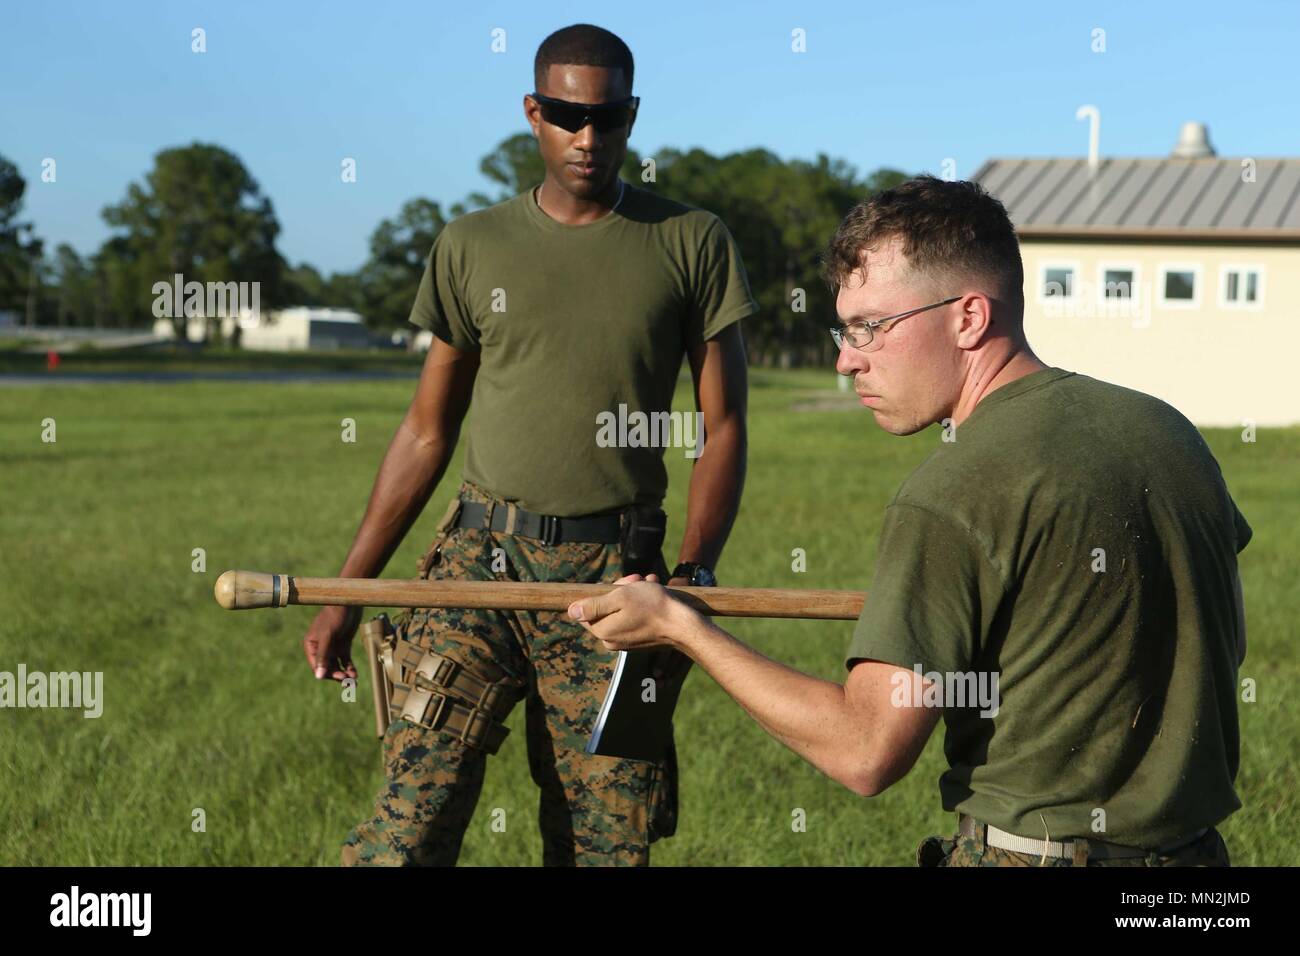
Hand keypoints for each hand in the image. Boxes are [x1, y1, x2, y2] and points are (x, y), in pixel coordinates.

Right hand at [302, 604, 361, 681]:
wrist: (349, 602)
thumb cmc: (335, 616)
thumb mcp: (328, 636)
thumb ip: (323, 656)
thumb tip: (318, 677)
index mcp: (311, 646)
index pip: (317, 666)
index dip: (327, 674)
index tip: (340, 677)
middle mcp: (321, 648)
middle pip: (327, 668)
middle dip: (337, 675)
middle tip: (349, 681)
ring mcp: (333, 647)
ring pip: (337, 666)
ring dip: (344, 674)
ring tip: (354, 680)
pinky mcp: (344, 645)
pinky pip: (345, 661)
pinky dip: (350, 668)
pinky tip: (355, 674)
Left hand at [566, 573, 699, 651]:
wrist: (682, 626)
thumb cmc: (653, 607)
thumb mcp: (620, 597)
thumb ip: (593, 605)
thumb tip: (571, 611)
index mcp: (603, 631)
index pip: (588, 609)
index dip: (603, 592)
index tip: (620, 583)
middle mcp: (611, 640)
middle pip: (605, 609)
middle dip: (620, 591)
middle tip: (637, 579)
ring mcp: (625, 642)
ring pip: (621, 611)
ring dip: (632, 594)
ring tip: (648, 583)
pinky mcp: (638, 640)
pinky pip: (633, 618)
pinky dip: (641, 605)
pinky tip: (652, 592)